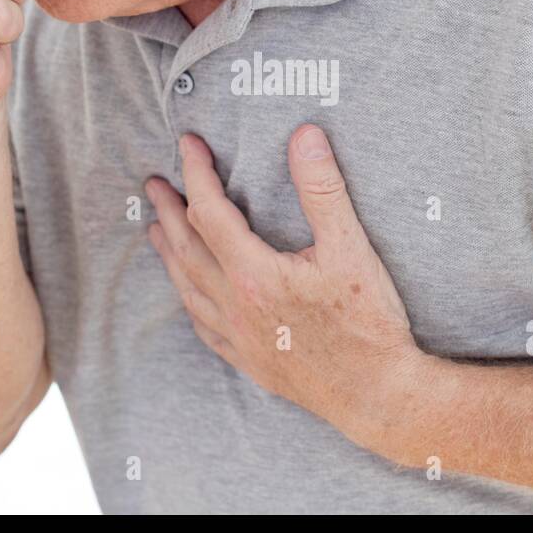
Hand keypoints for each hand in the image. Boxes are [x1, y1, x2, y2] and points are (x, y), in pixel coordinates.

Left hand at [144, 125, 424, 439]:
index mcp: (254, 275)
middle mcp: (235, 307)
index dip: (196, 174)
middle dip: (168, 212)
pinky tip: (189, 295)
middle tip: (155, 184)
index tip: (188, 144)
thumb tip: (304, 135)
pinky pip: (203, 326)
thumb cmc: (368, 323)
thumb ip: (322, 190)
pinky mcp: (249, 361)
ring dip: (169, 254)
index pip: (209, 212)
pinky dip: (189, 300)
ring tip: (155, 231)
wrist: (377, 396)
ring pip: (188, 288)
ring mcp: (238, 338)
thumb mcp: (350, 249)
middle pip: (187, 249)